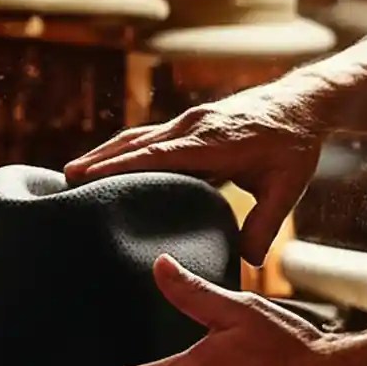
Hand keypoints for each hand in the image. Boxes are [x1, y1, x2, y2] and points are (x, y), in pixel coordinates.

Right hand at [64, 85, 324, 264]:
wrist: (302, 103)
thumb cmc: (295, 145)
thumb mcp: (288, 187)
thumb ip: (266, 224)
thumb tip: (247, 262)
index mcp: (215, 141)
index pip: (159, 154)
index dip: (122, 165)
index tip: (89, 175)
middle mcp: (195, 126)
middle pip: (137, 142)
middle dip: (100, 159)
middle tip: (65, 179)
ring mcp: (190, 121)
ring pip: (138, 136)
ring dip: (105, 152)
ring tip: (71, 174)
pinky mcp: (189, 123)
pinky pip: (148, 136)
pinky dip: (122, 149)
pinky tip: (104, 164)